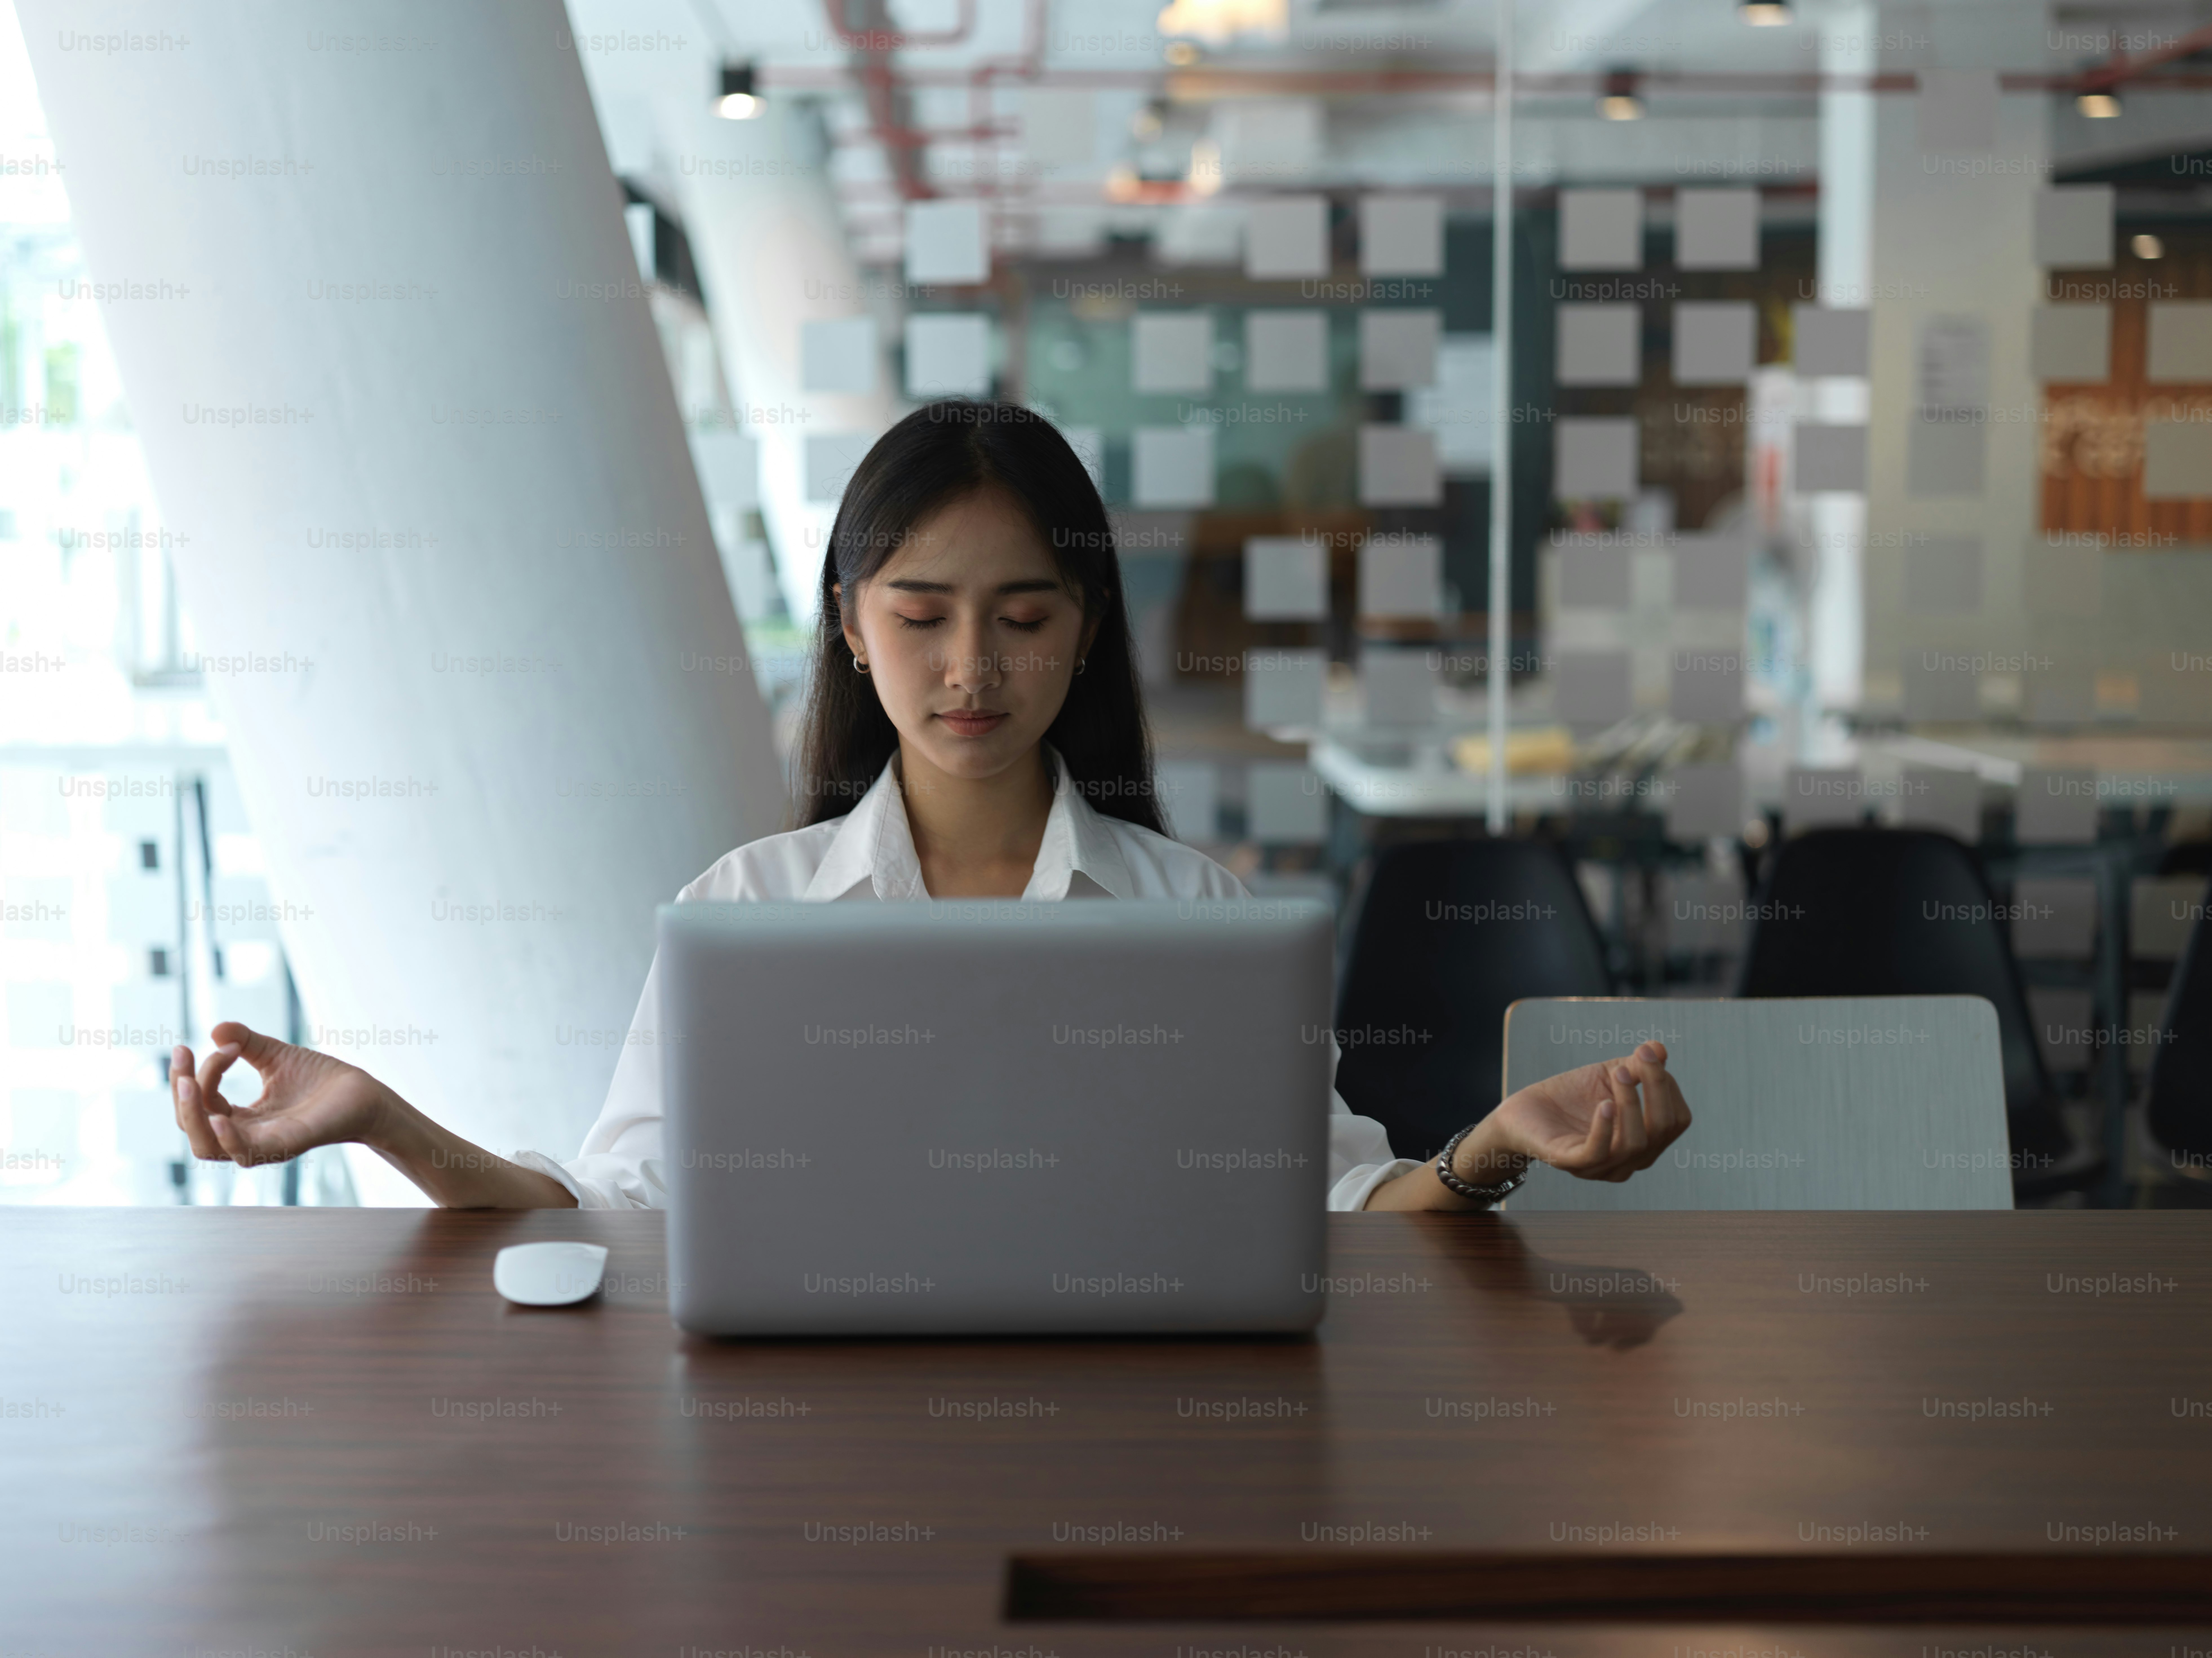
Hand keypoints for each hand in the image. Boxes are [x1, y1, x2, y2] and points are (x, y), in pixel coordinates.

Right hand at [172, 1022, 393, 1169]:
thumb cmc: (319, 1079)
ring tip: (190, 1084)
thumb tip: (215, 1029)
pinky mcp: (287, 1145)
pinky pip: (245, 1153)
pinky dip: (228, 1138)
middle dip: (181, 1092)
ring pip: (207, 1147)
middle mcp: (246, 1136)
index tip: (220, 1041)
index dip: (197, 1071)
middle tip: (182, 1056)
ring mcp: (265, 1144)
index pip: (200, 1102)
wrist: (363, 1092)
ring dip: (192, 1115)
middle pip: (192, 1127)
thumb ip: (245, 1043)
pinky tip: (219, 1116)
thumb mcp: (275, 1055)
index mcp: (240, 1118)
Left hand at [1472, 1039, 1691, 1184]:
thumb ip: (1636, 1065)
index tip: (1647, 1054)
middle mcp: (1631, 1161)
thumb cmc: (1572, 1096)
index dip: (1667, 1086)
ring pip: (1635, 1144)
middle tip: (1639, 1057)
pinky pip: (1597, 1153)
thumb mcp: (1609, 1075)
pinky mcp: (1572, 1163)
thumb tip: (1660, 1048)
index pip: (1676, 1119)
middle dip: (1656, 1089)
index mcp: (1647, 1142)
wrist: (1525, 1111)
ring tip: (1618, 1074)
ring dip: (1631, 1104)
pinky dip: (1605, 1127)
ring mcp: (1602, 1167)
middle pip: (1662, 1130)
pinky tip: (1604, 1103)